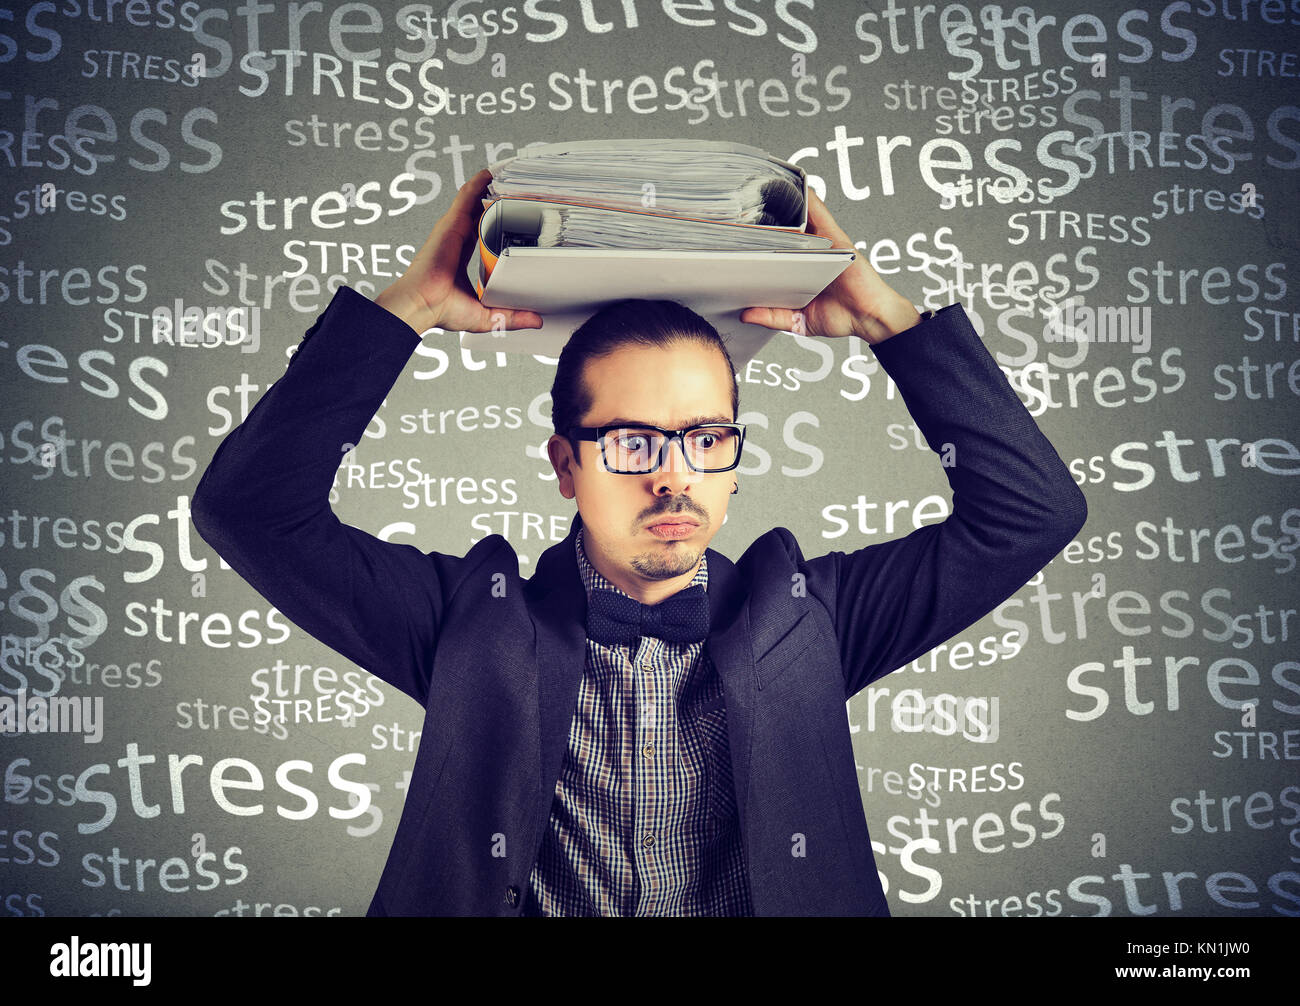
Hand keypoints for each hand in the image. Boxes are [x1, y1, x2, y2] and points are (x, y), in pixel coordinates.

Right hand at [374, 168, 543, 334]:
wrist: (421, 304)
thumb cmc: (441, 310)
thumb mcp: (487, 315)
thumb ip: (512, 316)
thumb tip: (537, 320)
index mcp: (463, 258)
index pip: (484, 235)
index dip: (497, 224)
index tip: (514, 217)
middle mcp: (458, 241)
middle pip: (480, 214)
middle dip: (496, 201)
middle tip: (518, 191)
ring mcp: (453, 230)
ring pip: (474, 202)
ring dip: (490, 188)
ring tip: (510, 175)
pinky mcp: (451, 223)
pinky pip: (466, 197)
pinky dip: (477, 183)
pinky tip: (490, 172)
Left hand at [739, 190, 920, 344]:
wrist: (869, 318)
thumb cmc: (842, 318)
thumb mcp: (799, 321)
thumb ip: (773, 317)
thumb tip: (745, 314)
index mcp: (801, 270)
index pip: (777, 250)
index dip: (759, 242)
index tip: (737, 237)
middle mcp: (812, 254)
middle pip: (787, 232)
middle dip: (768, 221)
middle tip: (744, 213)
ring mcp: (824, 245)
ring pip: (802, 219)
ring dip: (786, 205)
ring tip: (764, 193)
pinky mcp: (837, 240)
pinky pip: (822, 215)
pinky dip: (811, 201)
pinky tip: (800, 188)